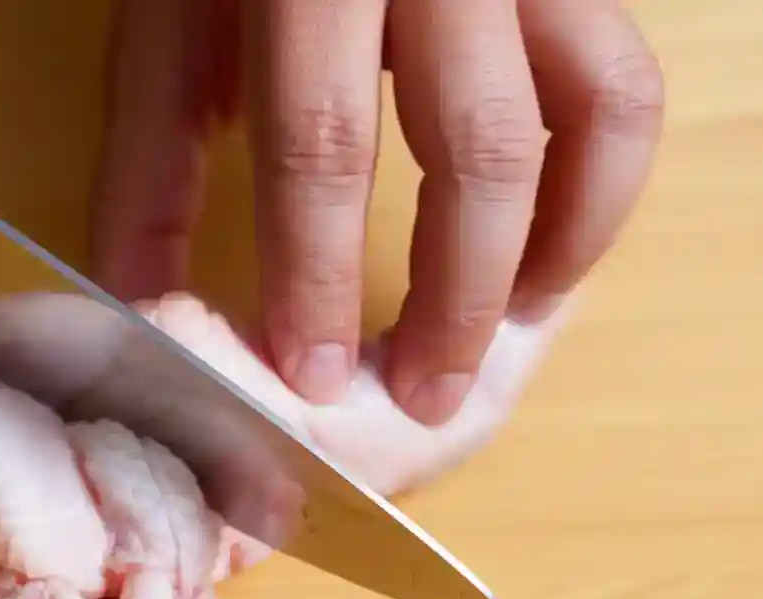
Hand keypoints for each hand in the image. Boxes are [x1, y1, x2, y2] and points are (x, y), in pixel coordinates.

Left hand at [90, 0, 663, 425]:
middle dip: (452, 298)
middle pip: (477, 147)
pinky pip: (626, 92)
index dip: (319, 272)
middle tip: (423, 397)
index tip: (313, 380)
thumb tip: (137, 312)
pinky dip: (601, 194)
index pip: (323, 137)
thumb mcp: (169, 32)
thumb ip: (151, 164)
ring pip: (582, 120)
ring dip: (547, 254)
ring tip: (498, 342)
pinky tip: (545, 263)